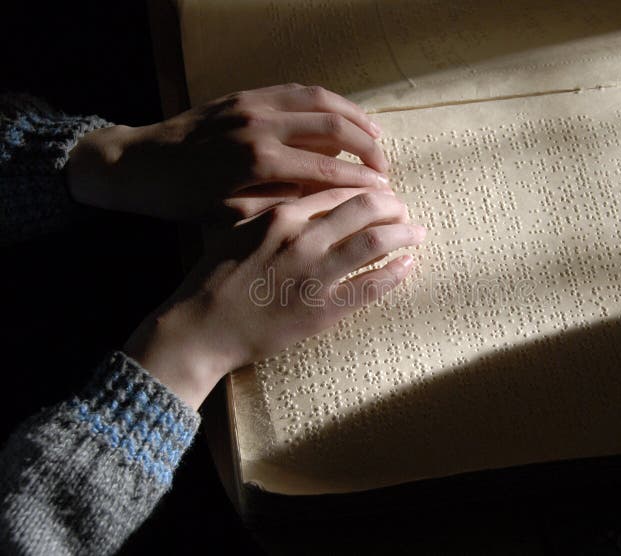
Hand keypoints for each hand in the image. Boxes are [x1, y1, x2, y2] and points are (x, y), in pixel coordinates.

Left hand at [66, 84, 388, 220]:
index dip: (360, 180)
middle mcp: (261, 125)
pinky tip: (343, 115)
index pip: (325, 168)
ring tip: (377, 137)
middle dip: (367, 146)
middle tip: (385, 168)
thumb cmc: (184, 199)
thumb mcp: (228, 216)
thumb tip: (320, 203)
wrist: (140, 163)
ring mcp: (254, 103)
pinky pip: (298, 90)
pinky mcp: (247, 93)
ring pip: (320, 100)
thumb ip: (278, 208)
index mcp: (257, 161)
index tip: (384, 192)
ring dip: (354, 117)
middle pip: (332, 127)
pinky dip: (327, 101)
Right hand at [123, 188, 425, 408]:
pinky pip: (370, 286)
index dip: (364, 188)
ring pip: (375, 242)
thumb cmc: (215, 279)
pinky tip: (408, 265)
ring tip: (417, 232)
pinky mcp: (323, 310)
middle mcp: (302, 239)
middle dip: (392, 204)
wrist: (200, 329)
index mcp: (280, 215)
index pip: (336, 189)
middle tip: (403, 207)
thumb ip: (273, 213)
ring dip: (403, 233)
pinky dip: (395, 273)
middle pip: (364, 208)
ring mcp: (315, 275)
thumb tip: (310, 200)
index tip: (378, 191)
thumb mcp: (239, 230)